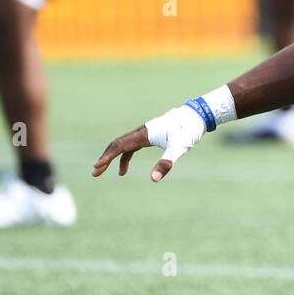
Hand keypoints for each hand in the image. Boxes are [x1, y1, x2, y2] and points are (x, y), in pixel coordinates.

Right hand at [92, 105, 206, 182]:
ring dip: (114, 159)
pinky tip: (124, 169)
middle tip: (95, 173)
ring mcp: (145, 133)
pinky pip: (131, 147)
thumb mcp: (179, 148)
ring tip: (108, 173)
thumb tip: (153, 179)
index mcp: (143, 134)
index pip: (119, 146)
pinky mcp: (151, 136)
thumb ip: (166, 163)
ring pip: (123, 146)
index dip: (107, 157)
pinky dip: (125, 157)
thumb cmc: (188, 130)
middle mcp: (141, 132)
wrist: (198, 115)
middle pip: (117, 145)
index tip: (97, 168)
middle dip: (105, 159)